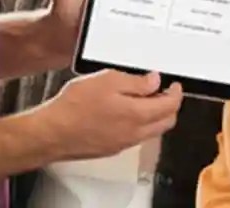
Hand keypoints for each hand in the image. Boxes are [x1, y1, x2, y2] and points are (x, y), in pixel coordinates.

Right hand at [40, 70, 183, 160]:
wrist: (53, 132)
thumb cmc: (75, 106)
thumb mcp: (107, 80)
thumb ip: (136, 82)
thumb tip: (154, 81)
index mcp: (138, 114)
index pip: (170, 105)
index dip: (176, 93)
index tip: (175, 85)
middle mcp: (135, 133)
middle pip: (166, 122)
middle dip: (170, 106)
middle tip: (163, 91)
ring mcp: (124, 143)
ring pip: (151, 131)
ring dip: (154, 116)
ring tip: (143, 98)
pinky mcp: (112, 148)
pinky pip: (136, 137)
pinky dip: (139, 124)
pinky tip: (125, 112)